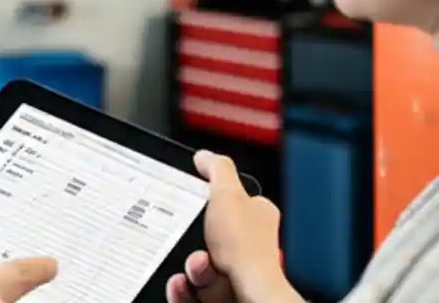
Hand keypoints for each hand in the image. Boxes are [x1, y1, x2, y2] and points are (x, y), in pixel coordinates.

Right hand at [166, 151, 299, 302]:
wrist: (250, 295)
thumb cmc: (247, 250)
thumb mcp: (227, 195)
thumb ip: (217, 170)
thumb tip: (205, 155)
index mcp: (258, 214)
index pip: (229, 198)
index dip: (206, 200)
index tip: (188, 200)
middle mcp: (250, 242)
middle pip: (204, 232)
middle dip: (189, 239)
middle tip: (192, 241)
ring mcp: (236, 269)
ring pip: (195, 260)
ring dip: (189, 265)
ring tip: (199, 266)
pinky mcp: (223, 292)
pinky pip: (192, 286)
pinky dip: (185, 286)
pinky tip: (187, 284)